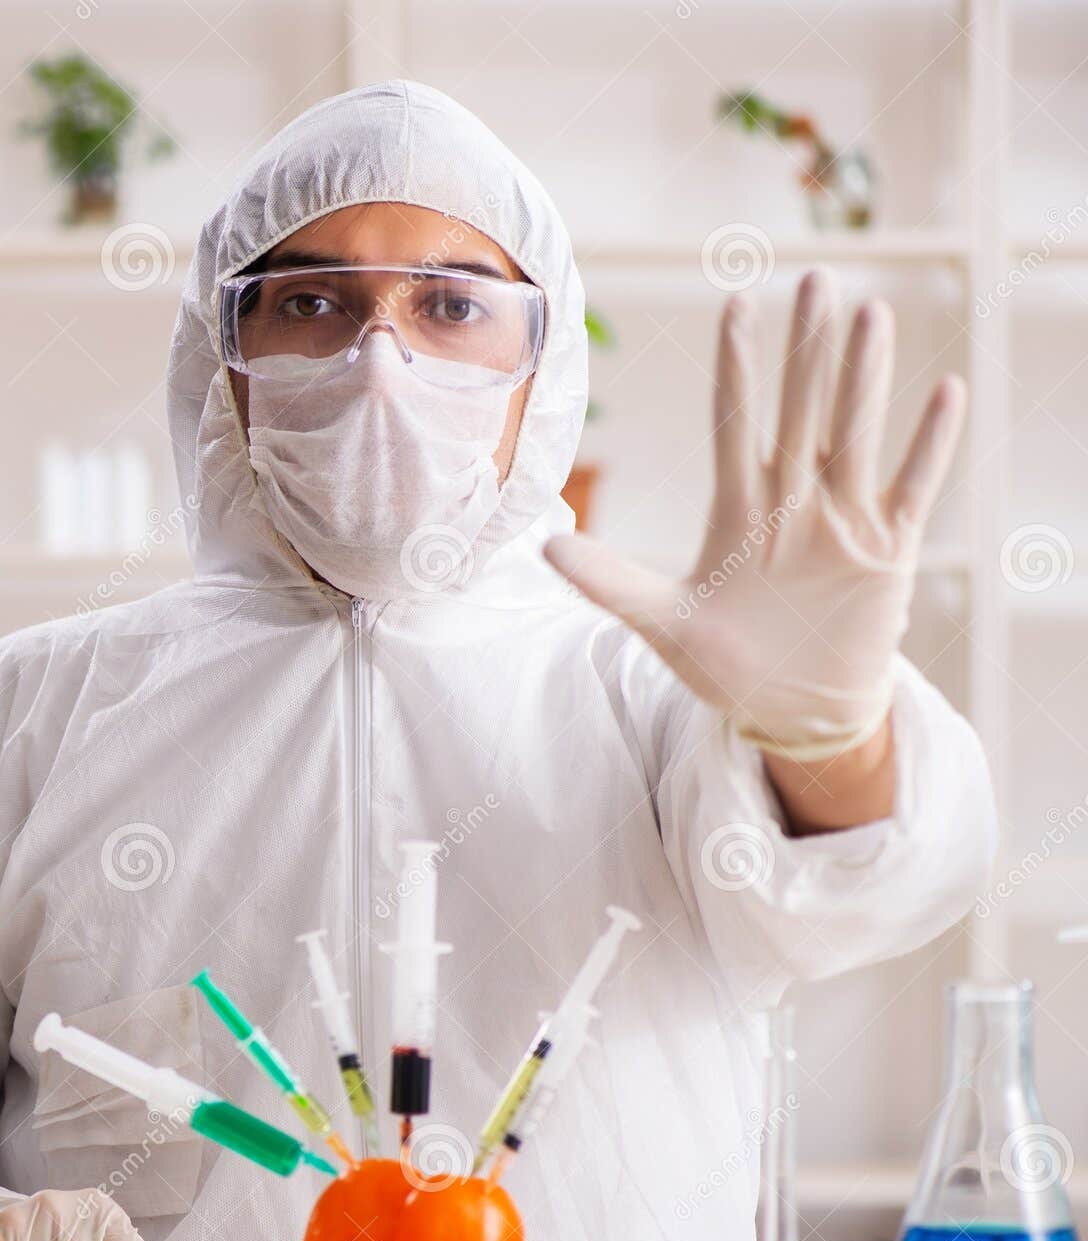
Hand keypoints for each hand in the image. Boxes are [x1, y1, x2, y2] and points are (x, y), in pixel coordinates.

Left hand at [545, 268, 965, 761]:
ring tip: (871, 315)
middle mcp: (792, 501)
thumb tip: (544, 547)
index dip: (737, 364)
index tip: (737, 302)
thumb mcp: (661, 622)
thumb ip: (608, 581)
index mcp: (738, 509)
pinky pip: (914, 485)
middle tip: (815, 278)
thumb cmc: (726, 665)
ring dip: (864, 377)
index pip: (735, 419)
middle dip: (807, 347)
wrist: (792, 711)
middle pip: (800, 408)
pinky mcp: (887, 550)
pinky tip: (947, 390)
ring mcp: (842, 520)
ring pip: (855, 431)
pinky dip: (931, 443)